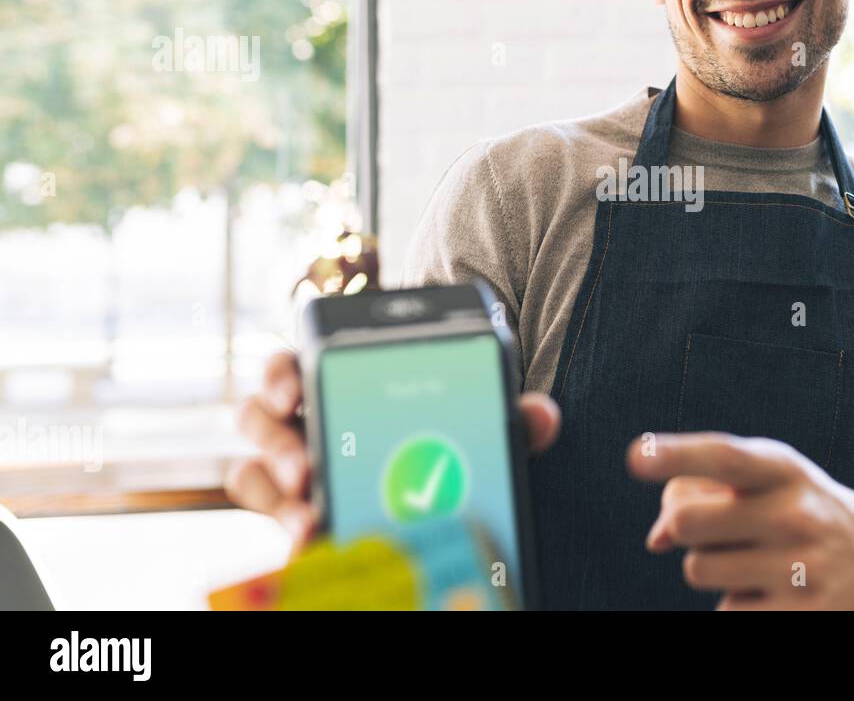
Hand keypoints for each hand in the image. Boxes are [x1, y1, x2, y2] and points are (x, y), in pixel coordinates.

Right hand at [225, 350, 560, 552]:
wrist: (442, 494)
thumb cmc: (448, 441)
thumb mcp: (478, 427)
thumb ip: (507, 418)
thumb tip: (544, 415)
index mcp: (337, 383)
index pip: (289, 364)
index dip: (278, 373)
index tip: (293, 391)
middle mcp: (302, 422)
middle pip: (258, 419)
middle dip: (275, 441)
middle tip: (305, 467)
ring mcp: (292, 470)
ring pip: (251, 473)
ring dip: (275, 495)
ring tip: (310, 518)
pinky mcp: (295, 514)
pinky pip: (270, 522)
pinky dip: (285, 534)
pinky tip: (313, 547)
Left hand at [627, 432, 853, 609]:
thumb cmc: (800, 510)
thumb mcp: (767, 481)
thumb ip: (703, 490)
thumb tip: (655, 540)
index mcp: (784, 470)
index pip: (724, 456)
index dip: (677, 455)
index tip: (637, 456)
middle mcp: (795, 515)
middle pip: (687, 521)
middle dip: (682, 527)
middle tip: (717, 529)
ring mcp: (800, 570)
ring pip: (698, 569)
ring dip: (710, 567)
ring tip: (753, 560)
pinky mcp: (801, 617)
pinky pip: (724, 611)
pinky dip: (735, 603)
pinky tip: (769, 592)